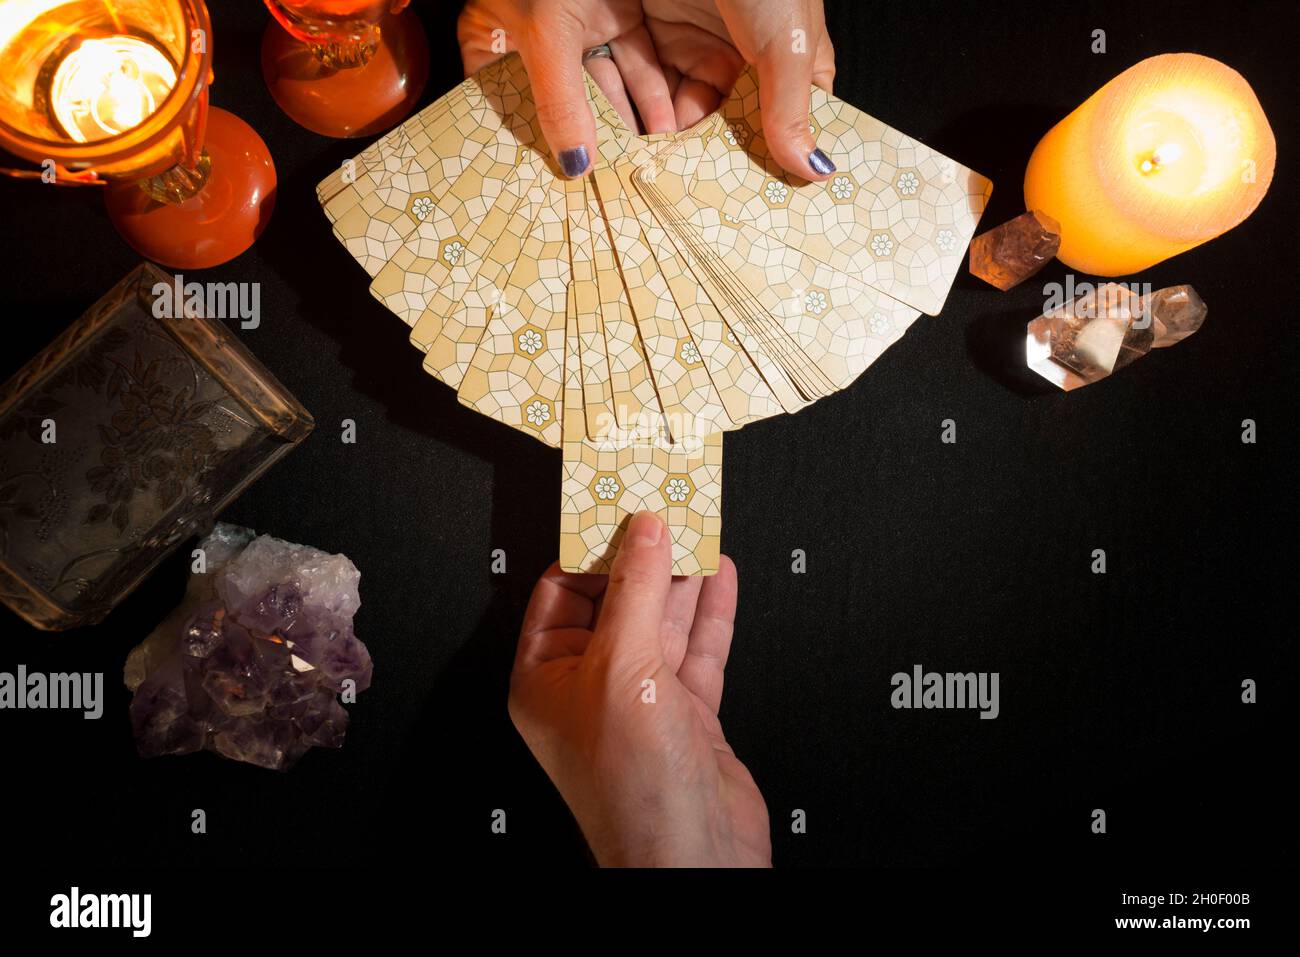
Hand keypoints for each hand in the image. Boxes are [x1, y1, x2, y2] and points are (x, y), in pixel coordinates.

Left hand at [457, 0, 836, 181]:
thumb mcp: (782, 42)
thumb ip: (791, 107)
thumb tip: (816, 169)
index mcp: (790, 58)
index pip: (783, 125)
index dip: (767, 163)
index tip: (750, 209)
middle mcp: (743, 56)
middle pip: (725, 127)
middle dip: (706, 163)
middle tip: (689, 207)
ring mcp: (695, 42)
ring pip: (678, 112)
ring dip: (663, 147)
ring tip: (652, 189)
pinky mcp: (651, 30)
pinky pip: (640, 85)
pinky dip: (631, 115)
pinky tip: (624, 153)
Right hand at [458, 1, 677, 175]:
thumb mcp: (547, 35)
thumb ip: (559, 102)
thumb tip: (573, 168)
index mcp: (502, 40)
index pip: (516, 104)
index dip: (536, 142)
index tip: (558, 184)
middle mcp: (544, 37)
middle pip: (571, 102)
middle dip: (596, 141)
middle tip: (616, 186)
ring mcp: (587, 24)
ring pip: (612, 86)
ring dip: (633, 124)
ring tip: (650, 168)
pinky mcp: (624, 14)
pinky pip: (642, 62)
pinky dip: (655, 95)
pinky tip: (668, 132)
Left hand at [509, 512, 770, 866]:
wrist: (693, 855)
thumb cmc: (633, 787)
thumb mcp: (622, 667)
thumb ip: (636, 592)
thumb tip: (643, 533)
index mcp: (546, 678)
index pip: (561, 592)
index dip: (590, 548)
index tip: (617, 507)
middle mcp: (590, 687)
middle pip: (616, 601)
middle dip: (643, 558)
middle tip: (666, 509)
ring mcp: (640, 698)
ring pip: (662, 621)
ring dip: (682, 578)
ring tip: (698, 530)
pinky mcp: (685, 712)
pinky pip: (697, 649)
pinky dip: (711, 611)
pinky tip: (721, 577)